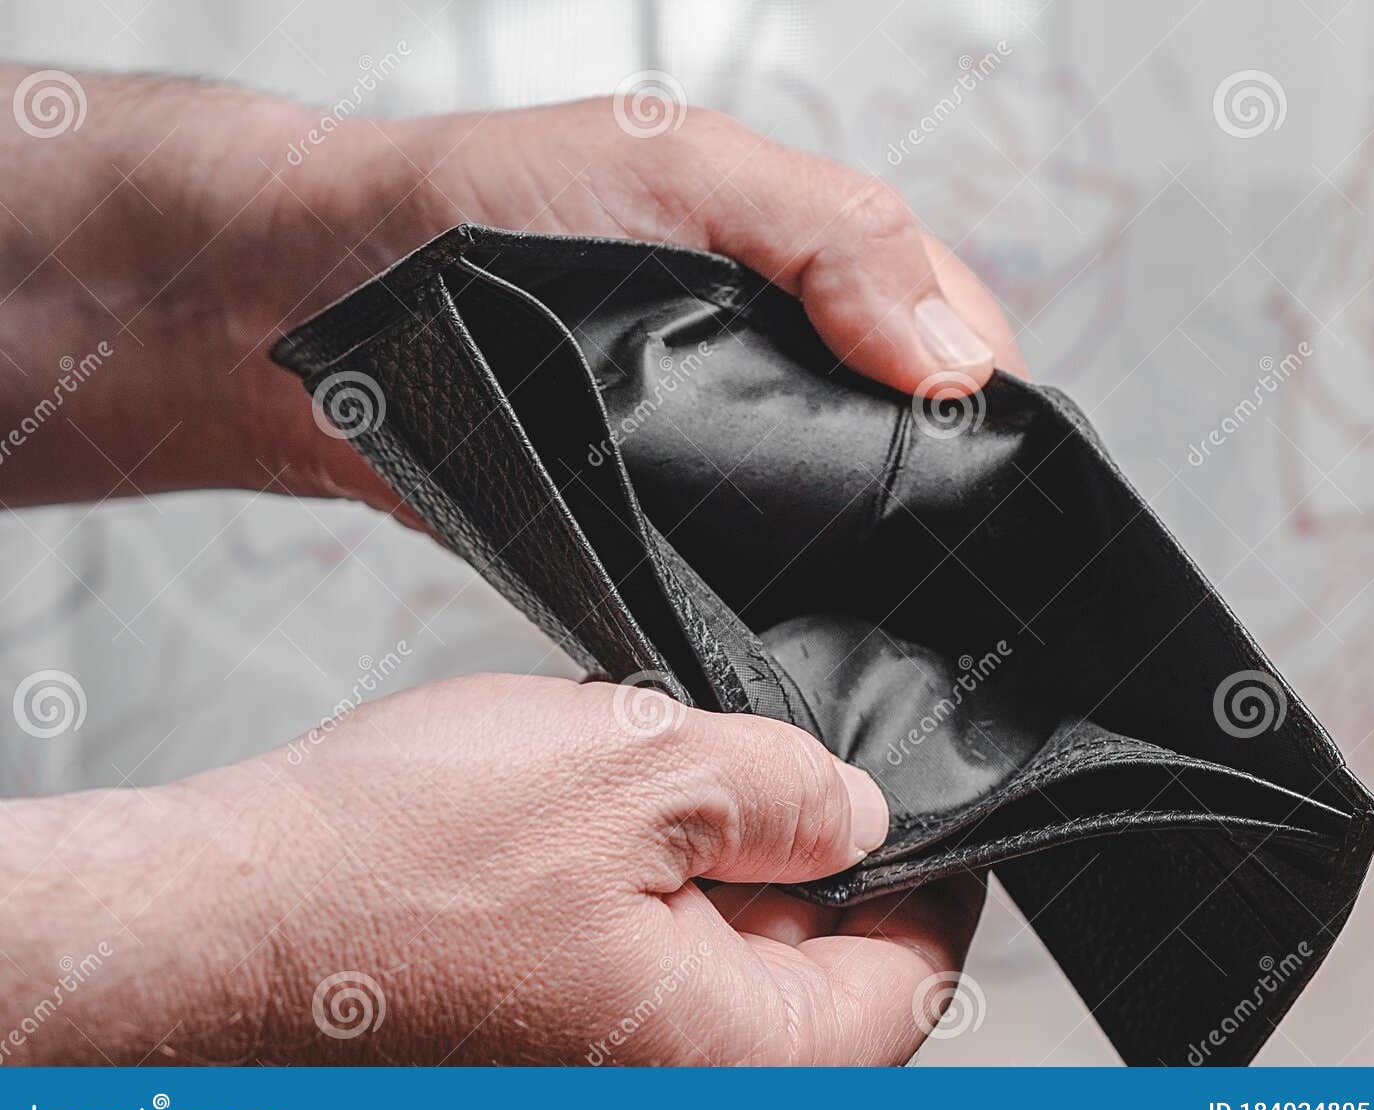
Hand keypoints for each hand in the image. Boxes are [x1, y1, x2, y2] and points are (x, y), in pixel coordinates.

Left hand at [0, 75, 1024, 509]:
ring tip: (905, 608)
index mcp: (805, 267)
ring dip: (875, 562)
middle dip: (944, 495)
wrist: (323, 311)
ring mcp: (722, 456)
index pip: (951, 333)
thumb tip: (957, 362)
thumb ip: (829, 238)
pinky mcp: (660, 536)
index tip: (1007, 466)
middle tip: (961, 555)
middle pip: (910, 443)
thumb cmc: (482, 209)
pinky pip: (753, 579)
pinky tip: (810, 629)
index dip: (990, 396)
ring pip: (841, 522)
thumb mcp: (681, 171)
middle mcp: (776, 366)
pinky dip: (790, 606)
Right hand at [1, 675, 982, 1064]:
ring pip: (724, 969)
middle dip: (808, 860)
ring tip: (647, 784)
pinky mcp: (544, 1053)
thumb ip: (783, 789)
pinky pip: (642, 973)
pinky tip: (588, 829)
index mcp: (733, 1061)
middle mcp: (677, 1094)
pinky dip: (644, 895)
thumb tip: (858, 814)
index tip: (928, 807)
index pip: (911, 983)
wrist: (216, 926)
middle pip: (818, 981)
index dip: (936, 877)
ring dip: (714, 871)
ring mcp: (606, 1079)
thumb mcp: (636, 771)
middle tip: (761, 762)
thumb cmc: (395, 868)